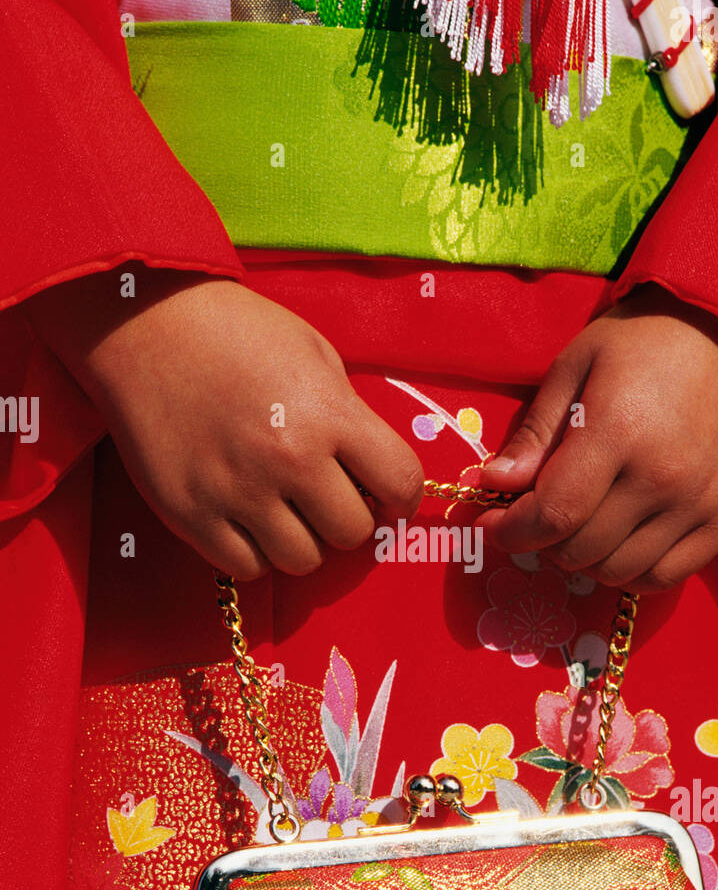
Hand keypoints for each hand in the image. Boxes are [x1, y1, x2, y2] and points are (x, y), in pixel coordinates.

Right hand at [26, 267, 423, 578]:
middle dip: (346, 517)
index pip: (401, 482)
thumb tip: (369, 472)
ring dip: (301, 539)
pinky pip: (246, 567)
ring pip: (301, 560)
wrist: (144, 322)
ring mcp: (237, 491)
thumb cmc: (237, 331)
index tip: (387, 494)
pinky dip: (254, 551)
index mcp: (329, 413)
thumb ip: (347, 414)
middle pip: (352, 532)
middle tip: (324, 497)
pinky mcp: (190, 514)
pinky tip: (246, 519)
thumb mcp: (314, 354)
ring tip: (282, 509)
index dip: (401, 495)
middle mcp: (288, 459)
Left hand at [477, 286, 717, 592]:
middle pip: (581, 549)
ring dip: (586, 558)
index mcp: (618, 432)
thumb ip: (537, 432)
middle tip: (540, 515)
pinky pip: (666, 576)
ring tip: (581, 525)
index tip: (495, 522)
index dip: (513, 530)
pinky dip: (632, 571)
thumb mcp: (576, 365)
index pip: (552, 514)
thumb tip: (494, 483)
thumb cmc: (647, 340)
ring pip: (619, 571)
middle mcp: (663, 478)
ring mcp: (700, 503)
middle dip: (544, 540)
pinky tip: (621, 541)